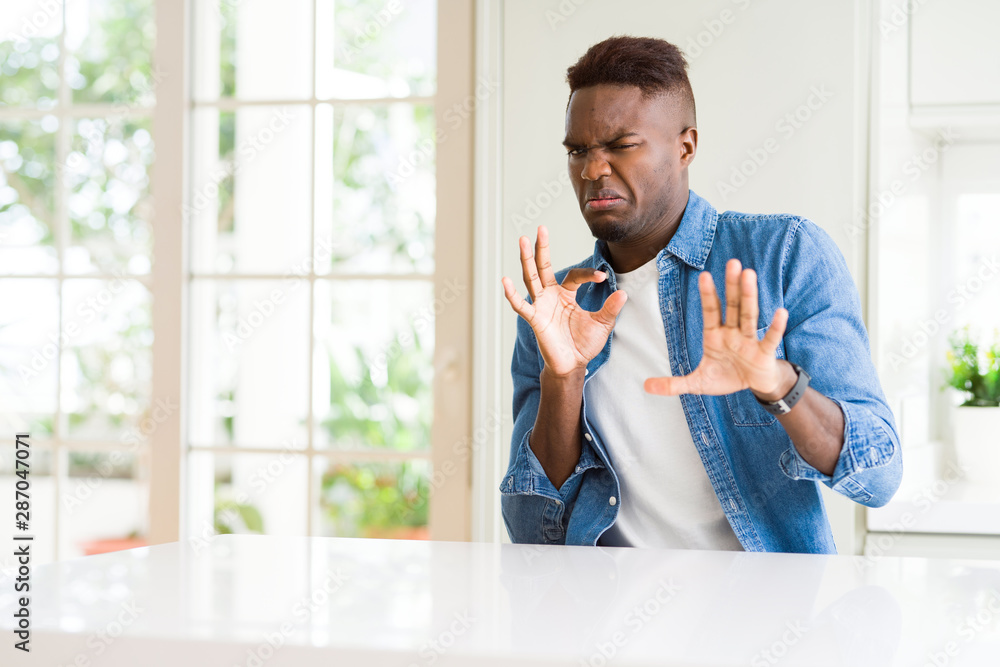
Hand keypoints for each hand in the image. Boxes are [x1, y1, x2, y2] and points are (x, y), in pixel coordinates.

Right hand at [501, 225, 627, 377]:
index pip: (574, 275)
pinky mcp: (535, 319)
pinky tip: (506, 281)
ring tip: (522, 240)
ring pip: (531, 279)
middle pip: (543, 267)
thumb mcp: (602, 324)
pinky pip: (521, 305)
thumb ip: (610, 309)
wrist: (573, 365)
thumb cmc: (584, 344)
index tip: (602, 276)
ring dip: (526, 260)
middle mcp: (550, 296)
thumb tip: (624, 293)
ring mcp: (541, 306)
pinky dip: (512, 294)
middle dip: (541, 248)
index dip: (588, 274)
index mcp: (566, 294)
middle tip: (541, 228)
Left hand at [644, 258, 790, 397]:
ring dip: (749, 296)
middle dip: (731, 286)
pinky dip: (775, 327)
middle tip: (732, 263)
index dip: (708, 295)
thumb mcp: (697, 383)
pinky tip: (780, 312)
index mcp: (715, 336)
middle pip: (731, 306)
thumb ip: (674, 384)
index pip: (711, 311)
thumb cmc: (726, 377)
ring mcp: (749, 340)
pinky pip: (770, 338)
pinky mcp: (764, 353)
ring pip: (749, 315)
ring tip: (749, 275)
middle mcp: (732, 333)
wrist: (753, 386)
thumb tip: (646, 386)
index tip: (704, 275)